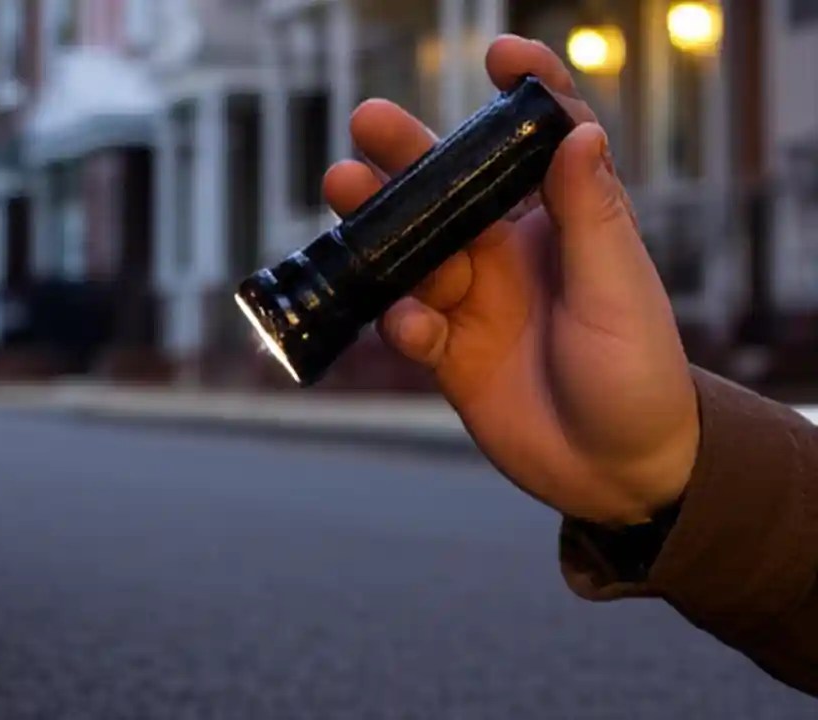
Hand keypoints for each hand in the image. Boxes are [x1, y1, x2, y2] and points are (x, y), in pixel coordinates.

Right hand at [324, 36, 699, 525]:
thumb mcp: (618, 291)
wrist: (615, 471)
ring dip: (380, 224)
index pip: (541, 144)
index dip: (526, 93)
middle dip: (409, 154)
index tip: (500, 55)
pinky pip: (408, 322)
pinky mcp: (447, 351)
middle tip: (367, 124)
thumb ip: (589, 216)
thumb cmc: (637, 376)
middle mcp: (510, 253)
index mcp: (562, 225)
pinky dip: (402, 321)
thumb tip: (578, 132)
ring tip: (345, 193)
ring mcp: (473, 301)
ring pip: (413, 249)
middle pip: (450, 189)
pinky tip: (412, 329)